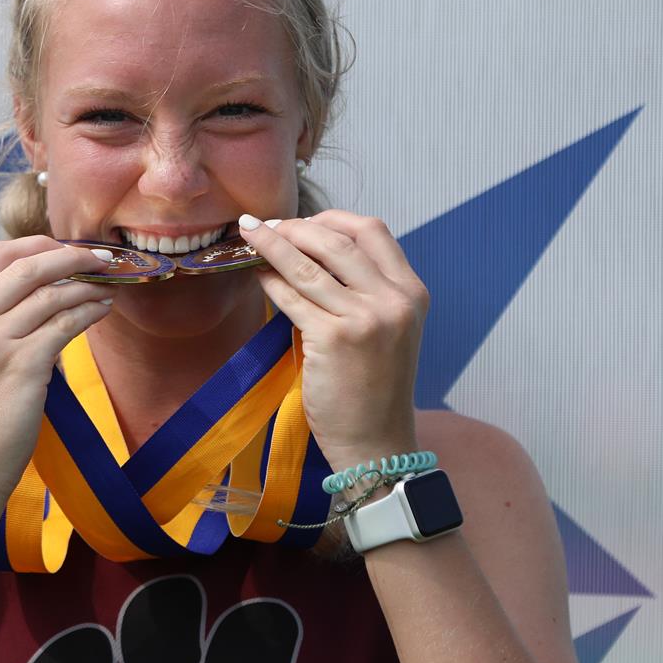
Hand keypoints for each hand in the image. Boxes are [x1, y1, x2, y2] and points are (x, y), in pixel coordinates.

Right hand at [0, 237, 116, 496]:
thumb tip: (41, 283)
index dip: (37, 244)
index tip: (67, 248)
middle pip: (25, 264)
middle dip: (70, 256)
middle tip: (101, 258)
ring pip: (50, 293)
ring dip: (87, 285)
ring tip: (107, 287)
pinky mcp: (21, 366)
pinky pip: (65, 323)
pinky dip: (89, 311)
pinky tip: (102, 310)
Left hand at [243, 210, 428, 470]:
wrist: (376, 443)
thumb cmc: (374, 390)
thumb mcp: (388, 331)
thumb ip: (365, 292)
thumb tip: (313, 251)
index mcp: (411, 293)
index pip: (373, 231)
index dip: (333, 219)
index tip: (304, 222)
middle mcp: (393, 300)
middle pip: (338, 239)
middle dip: (296, 227)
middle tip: (267, 226)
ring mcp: (365, 319)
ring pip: (309, 264)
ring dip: (274, 244)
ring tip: (251, 236)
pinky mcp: (333, 339)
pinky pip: (292, 295)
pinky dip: (270, 278)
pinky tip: (256, 272)